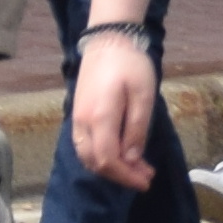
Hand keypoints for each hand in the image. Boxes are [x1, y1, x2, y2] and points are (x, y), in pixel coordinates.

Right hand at [67, 28, 169, 188]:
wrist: (107, 41)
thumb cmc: (130, 65)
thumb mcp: (143, 94)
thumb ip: (137, 127)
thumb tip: (133, 158)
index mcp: (100, 118)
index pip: (108, 159)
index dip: (126, 175)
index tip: (146, 181)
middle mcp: (82, 123)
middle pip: (95, 162)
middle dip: (120, 175)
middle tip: (145, 177)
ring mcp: (77, 120)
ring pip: (87, 156)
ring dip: (110, 167)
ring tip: (137, 168)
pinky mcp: (78, 115)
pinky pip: (85, 146)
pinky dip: (101, 156)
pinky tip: (120, 154)